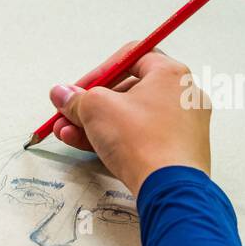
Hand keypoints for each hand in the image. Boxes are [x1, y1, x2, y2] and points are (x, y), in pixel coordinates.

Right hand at [46, 43, 211, 194]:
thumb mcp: (96, 109)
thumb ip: (76, 98)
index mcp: (170, 73)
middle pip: (128, 91)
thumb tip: (62, 94)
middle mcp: (182, 95)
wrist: (169, 187)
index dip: (98, 72)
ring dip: (96, 124)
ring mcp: (183, 125)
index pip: (130, 58)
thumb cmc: (142, 141)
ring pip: (131, 118)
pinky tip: (88, 146)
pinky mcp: (178, 150)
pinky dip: (116, 139)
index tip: (77, 90)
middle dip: (90, 104)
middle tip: (68, 114)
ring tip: (68, 134)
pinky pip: (141, 137)